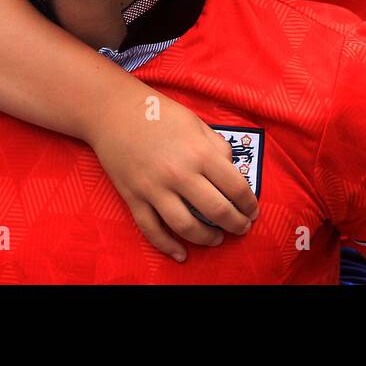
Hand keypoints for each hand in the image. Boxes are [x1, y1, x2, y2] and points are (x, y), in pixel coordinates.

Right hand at [86, 92, 258, 261]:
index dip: (249, 204)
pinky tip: (181, 254)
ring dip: (207, 239)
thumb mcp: (196, 123)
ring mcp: (154, 189)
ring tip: (217, 239)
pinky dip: (168, 246)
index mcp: (200, 153)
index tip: (252, 211)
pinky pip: (152, 230)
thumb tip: (231, 171)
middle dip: (235, 224)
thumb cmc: (158, 113)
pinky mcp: (133, 198)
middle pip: (217, 211)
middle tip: (241, 228)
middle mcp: (180, 174)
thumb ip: (217, 147)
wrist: (113, 111)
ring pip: (187, 227)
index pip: (235, 187)